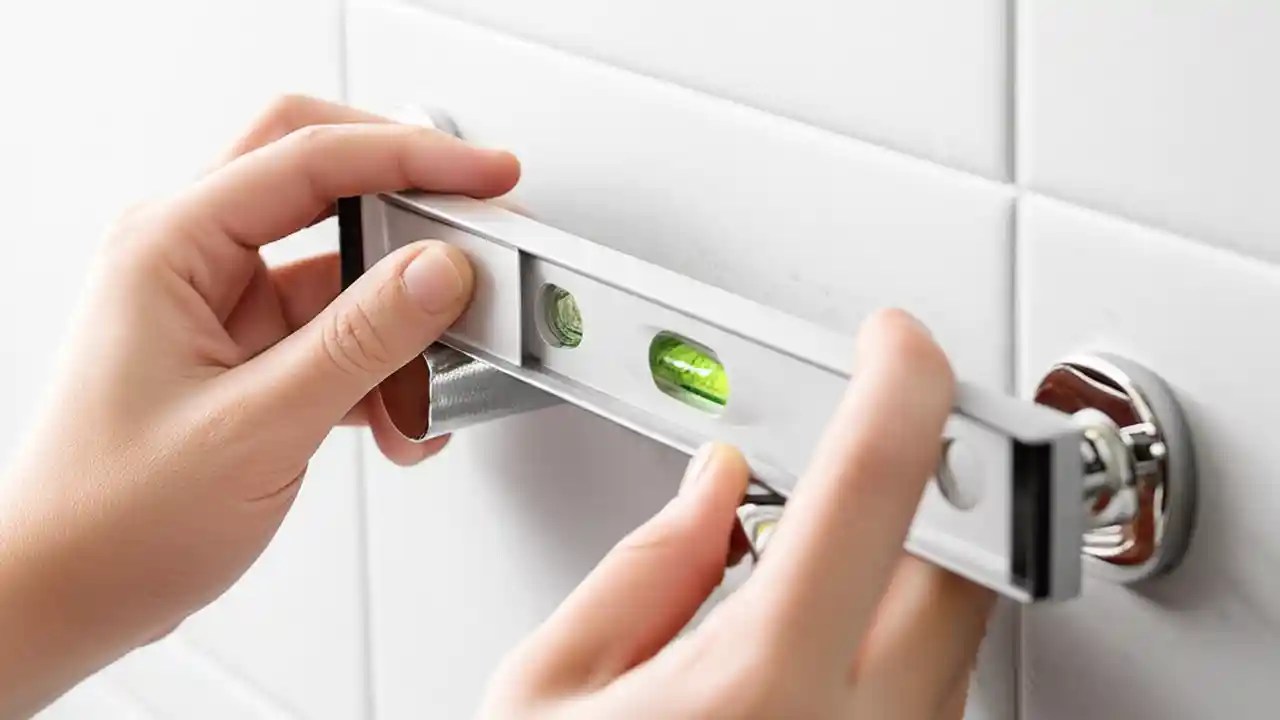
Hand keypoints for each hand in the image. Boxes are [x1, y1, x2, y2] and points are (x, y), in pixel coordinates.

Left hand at [0, 95, 518, 715]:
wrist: (67, 596)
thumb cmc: (110, 519)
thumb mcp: (256, 425)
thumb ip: (360, 341)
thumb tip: (439, 273)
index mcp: (170, 246)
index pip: (309, 159)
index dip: (413, 157)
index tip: (485, 176)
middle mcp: (194, 260)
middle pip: (323, 180)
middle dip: (408, 204)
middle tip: (476, 229)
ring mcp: (223, 307)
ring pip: (343, 269)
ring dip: (400, 322)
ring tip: (431, 380)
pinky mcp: (251, 355)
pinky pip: (339, 333)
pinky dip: (382, 369)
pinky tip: (399, 417)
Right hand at [481, 310, 994, 719]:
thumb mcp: (543, 695)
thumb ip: (637, 573)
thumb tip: (708, 487)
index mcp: (758, 696)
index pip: (878, 487)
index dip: (898, 385)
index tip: (893, 345)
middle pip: (956, 562)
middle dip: (912, 483)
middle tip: (846, 450)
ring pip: (956, 637)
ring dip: (898, 574)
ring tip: (793, 575)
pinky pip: (932, 702)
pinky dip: (891, 645)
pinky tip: (808, 649)